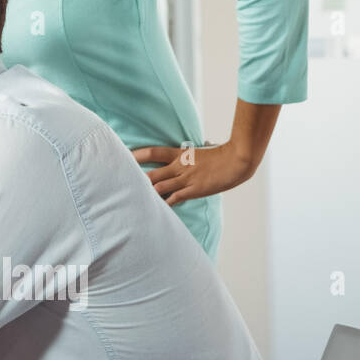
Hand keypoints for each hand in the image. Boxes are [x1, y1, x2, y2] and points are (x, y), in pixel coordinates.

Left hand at [131, 141, 254, 205]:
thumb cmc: (223, 155)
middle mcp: (179, 166)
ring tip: (133, 199)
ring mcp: (186, 179)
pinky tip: (156, 209)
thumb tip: (191, 151)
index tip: (124, 157)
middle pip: (151, 173)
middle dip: (136, 179)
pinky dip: (165, 203)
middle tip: (122, 183)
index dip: (137, 154)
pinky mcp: (194, 190)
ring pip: (160, 187)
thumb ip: (191, 154)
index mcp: (181, 154)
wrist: (238, 161)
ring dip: (148, 193)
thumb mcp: (202, 151)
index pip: (153, 152)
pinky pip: (175, 198)